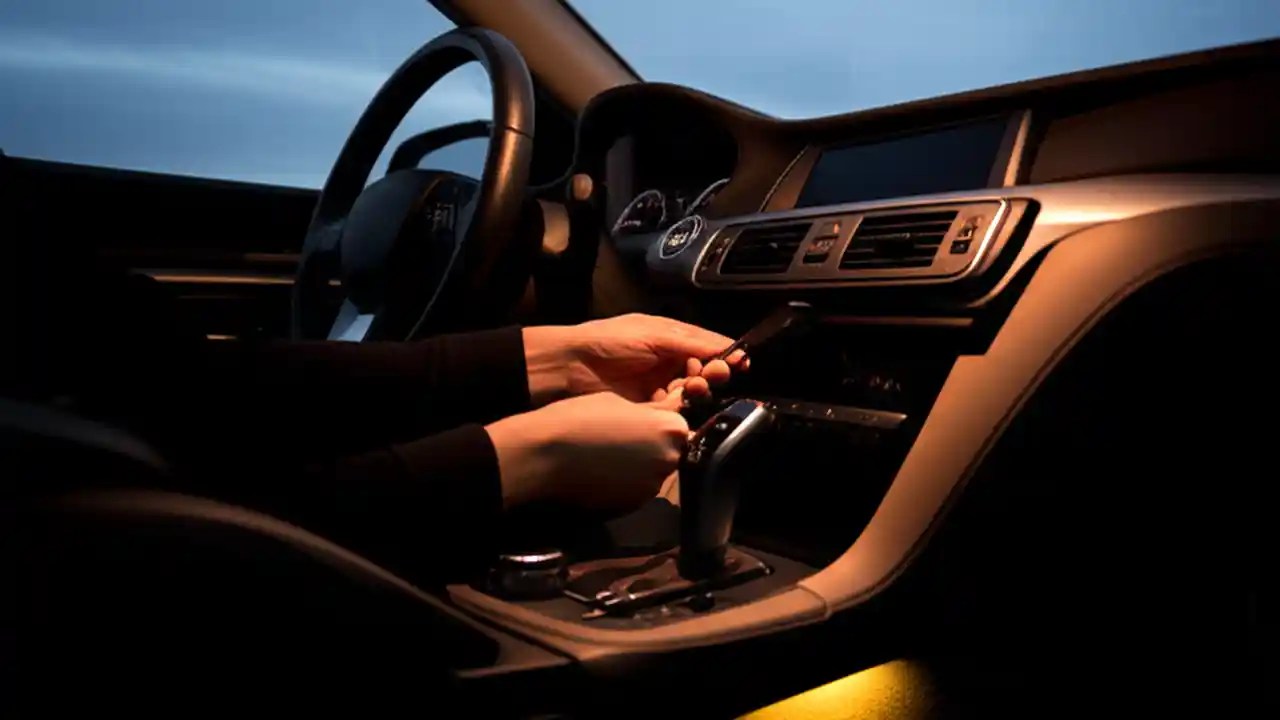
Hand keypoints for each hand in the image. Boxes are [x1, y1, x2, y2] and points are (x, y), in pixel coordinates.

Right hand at [485, 389, 689, 512]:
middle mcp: (669, 460)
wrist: (544, 457)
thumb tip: (665, 414)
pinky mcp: (632, 506)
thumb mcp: (618, 401)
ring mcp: (651, 487)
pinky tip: (600, 472)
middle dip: (652, 445)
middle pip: (670, 451)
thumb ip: (650, 411)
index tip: (640, 421)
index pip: (680, 425)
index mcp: (671, 429)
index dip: (659, 422)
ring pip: (653, 472)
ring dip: (639, 465)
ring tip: (607, 455)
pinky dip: (624, 482)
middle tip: (621, 437)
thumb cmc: (578, 419)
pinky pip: (636, 490)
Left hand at [522, 313, 744, 404]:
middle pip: (703, 371)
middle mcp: (669, 361)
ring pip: (691, 391)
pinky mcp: (649, 406)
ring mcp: (659, 384)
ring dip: (697, 390)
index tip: (740, 363)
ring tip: (693, 387)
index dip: (725, 355)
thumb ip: (692, 343)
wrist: (571, 365)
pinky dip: (681, 407)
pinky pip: (674, 409)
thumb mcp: (655, 334)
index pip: (708, 346)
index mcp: (672, 337)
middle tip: (713, 376)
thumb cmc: (609, 340)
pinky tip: (680, 404)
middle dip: (713, 374)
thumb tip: (729, 349)